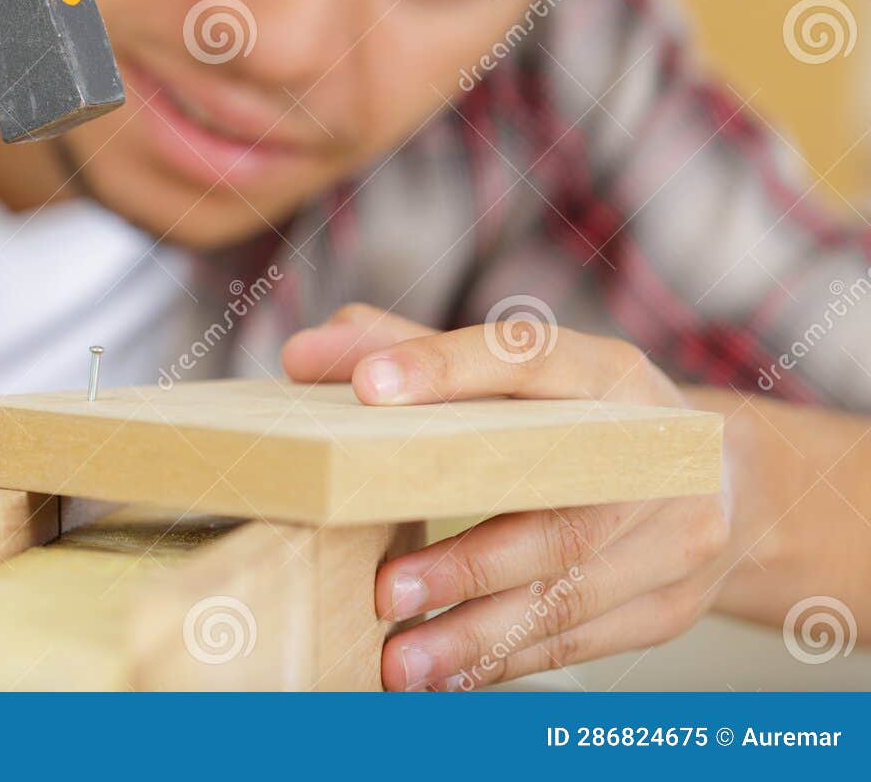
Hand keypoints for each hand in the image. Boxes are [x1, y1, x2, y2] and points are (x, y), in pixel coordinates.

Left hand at [282, 303, 732, 689]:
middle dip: (467, 558)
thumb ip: (407, 352)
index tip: (370, 388)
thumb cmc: (582, 417)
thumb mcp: (515, 372)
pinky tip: (445, 674)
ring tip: (400, 659)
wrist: (724, 479)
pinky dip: (506, 660)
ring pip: (569, 591)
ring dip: (477, 632)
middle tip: (385, 588)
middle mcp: (656, 451)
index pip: (526, 360)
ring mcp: (674, 534)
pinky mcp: (671, 603)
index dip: (447, 369)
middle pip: (559, 509)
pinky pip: (581, 639)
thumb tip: (302, 355)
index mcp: (606, 374)